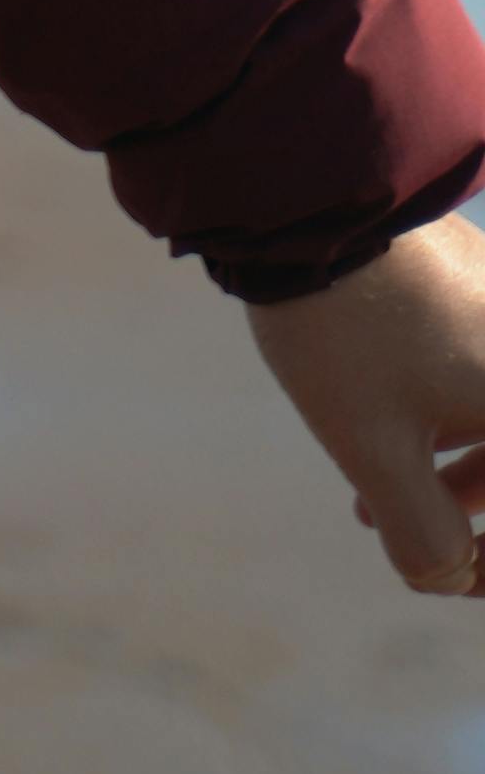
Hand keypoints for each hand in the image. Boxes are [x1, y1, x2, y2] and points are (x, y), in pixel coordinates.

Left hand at [247, 208, 484, 593]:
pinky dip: (449, 419)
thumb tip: (451, 576)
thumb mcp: (378, 448)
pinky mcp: (479, 286)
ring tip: (369, 505)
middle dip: (470, 512)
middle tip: (429, 555)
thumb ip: (425, 532)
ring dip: (456, 472)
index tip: (454, 580)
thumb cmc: (346, 327)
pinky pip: (481, 374)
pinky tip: (383, 438)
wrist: (306, 192)